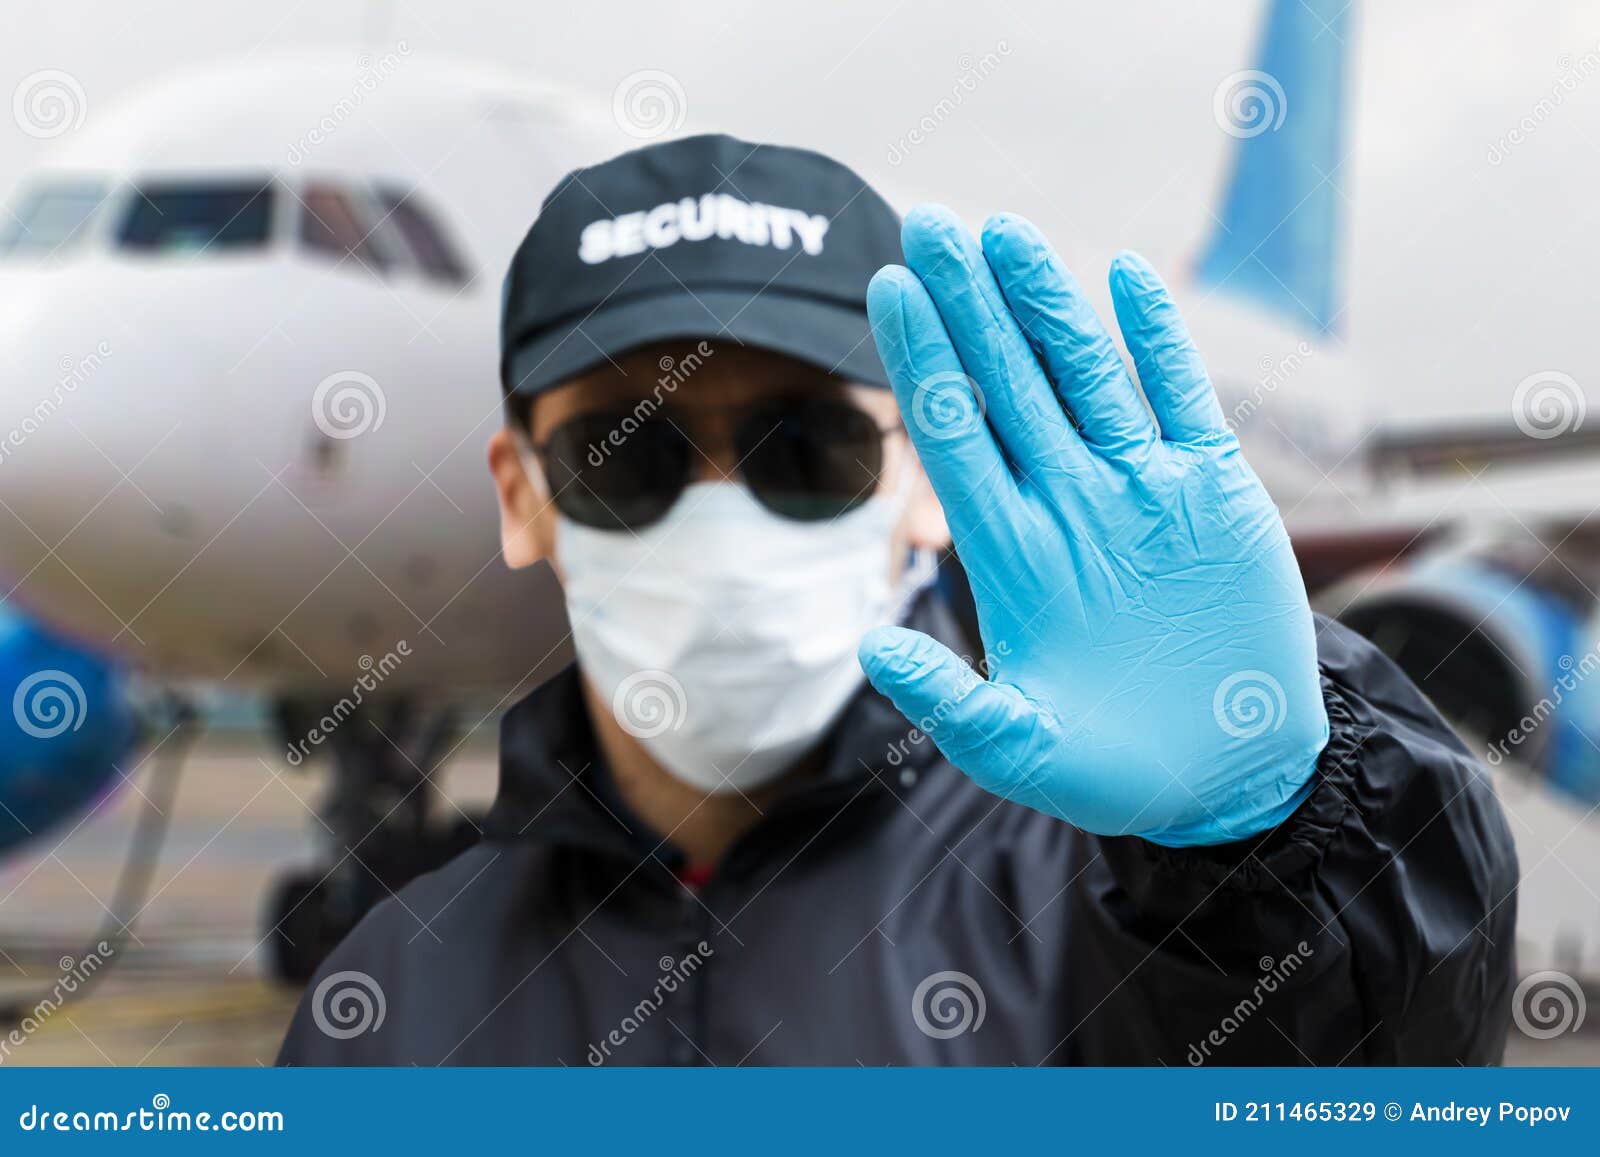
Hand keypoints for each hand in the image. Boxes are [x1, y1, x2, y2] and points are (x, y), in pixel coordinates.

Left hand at [859, 206, 1327, 846]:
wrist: (1230, 774)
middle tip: (931, 218)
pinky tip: (1128, 276)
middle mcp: (1069, 504)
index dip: (924, 362)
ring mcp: (1141, 490)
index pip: (955, 436)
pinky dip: (1159, 341)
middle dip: (970, 304)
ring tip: (1007, 229)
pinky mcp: (1216, 492)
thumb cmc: (1118, 771)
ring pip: (1086, 374)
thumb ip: (950, 702)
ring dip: (1048, 301)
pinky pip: (1182, 399)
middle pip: (1008, 383)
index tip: (890, 287)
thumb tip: (869, 645)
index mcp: (1014, 554)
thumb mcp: (1024, 751)